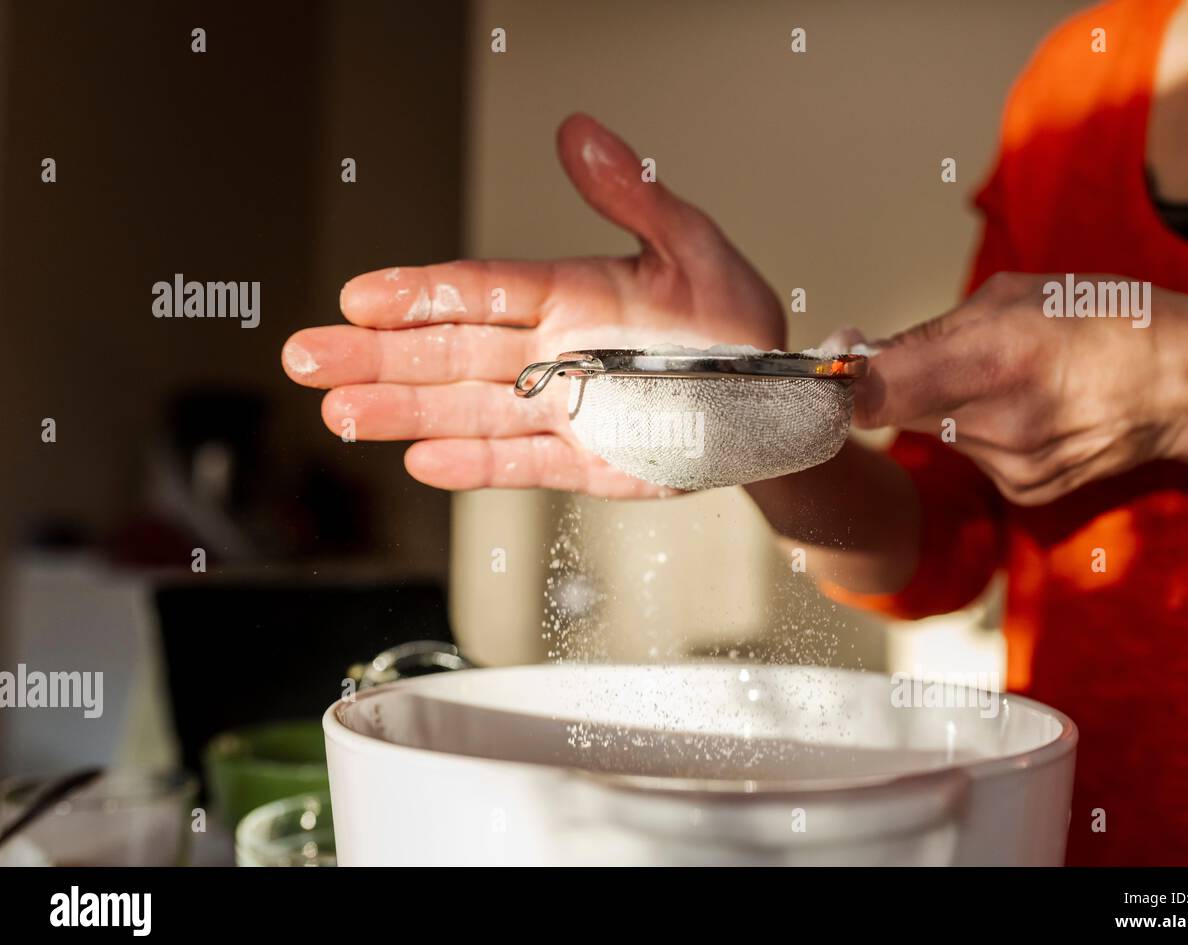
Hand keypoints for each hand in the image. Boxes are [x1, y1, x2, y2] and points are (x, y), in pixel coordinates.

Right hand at [281, 114, 782, 496]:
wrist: (775, 401)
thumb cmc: (732, 319)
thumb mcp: (694, 246)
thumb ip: (634, 195)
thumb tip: (577, 131)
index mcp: (568, 295)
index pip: (479, 289)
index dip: (420, 294)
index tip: (358, 297)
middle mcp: (550, 354)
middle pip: (450, 352)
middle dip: (378, 356)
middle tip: (307, 355)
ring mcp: (561, 411)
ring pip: (468, 410)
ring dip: (405, 413)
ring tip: (340, 412)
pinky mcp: (583, 463)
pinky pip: (519, 462)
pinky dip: (472, 464)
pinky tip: (417, 459)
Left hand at [845, 271, 1187, 506]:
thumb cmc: (1105, 318)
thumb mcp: (1016, 295)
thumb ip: (928, 332)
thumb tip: (852, 351)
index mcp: (996, 356)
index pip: (874, 392)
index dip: (835, 383)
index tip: (824, 365)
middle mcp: (999, 422)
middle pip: (894, 412)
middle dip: (894, 383)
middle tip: (924, 354)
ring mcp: (1011, 467)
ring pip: (931, 431)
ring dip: (941, 403)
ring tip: (1000, 376)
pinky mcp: (1023, 491)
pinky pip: (968, 454)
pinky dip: (978, 429)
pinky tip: (1024, 408)